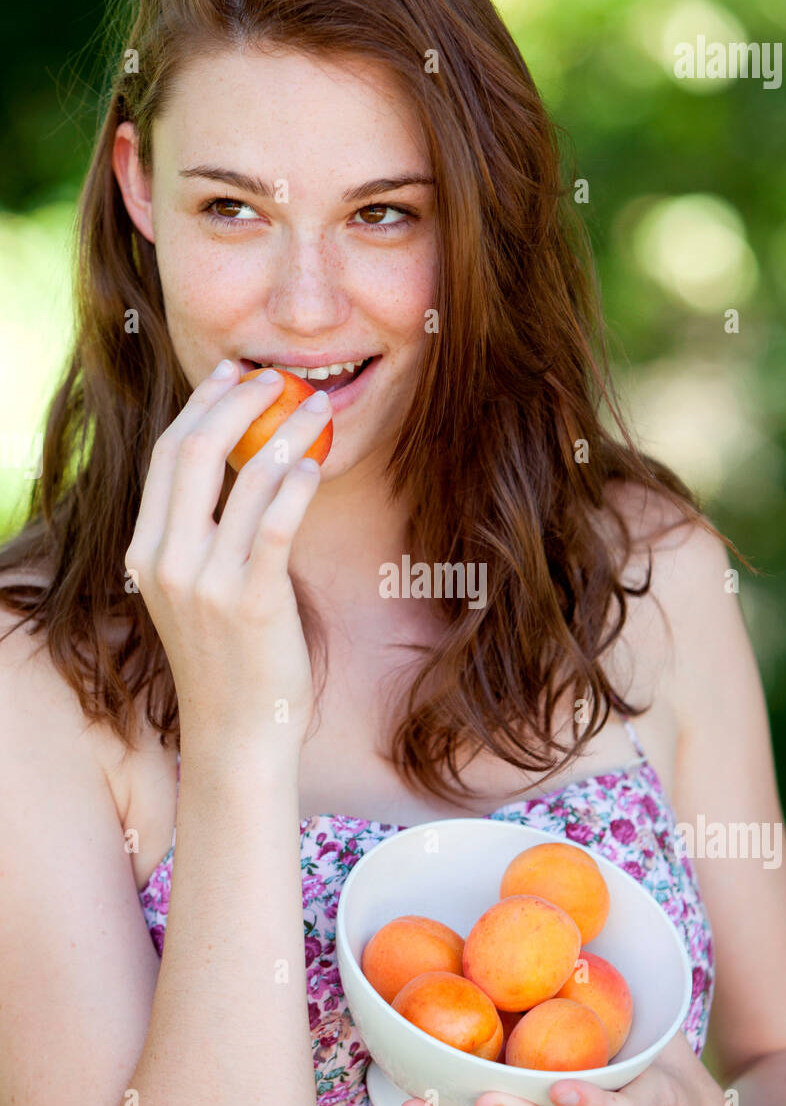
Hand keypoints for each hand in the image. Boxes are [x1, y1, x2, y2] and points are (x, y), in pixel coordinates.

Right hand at [124, 360, 331, 743]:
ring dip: (286, 433)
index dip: (200, 405)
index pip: (166, 456)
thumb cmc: (228, 658)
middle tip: (278, 376)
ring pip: (243, 480)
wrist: (238, 731)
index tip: (232, 374)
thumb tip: (238, 466)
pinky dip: (296, 485)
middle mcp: (167, 562)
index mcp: (146, 552)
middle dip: (237, 401)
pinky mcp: (252, 602)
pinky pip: (276, 526)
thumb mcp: (194, 591)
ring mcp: (207, 583)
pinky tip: (316, 464)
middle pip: (192, 452)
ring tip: (319, 408)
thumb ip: (202, 535)